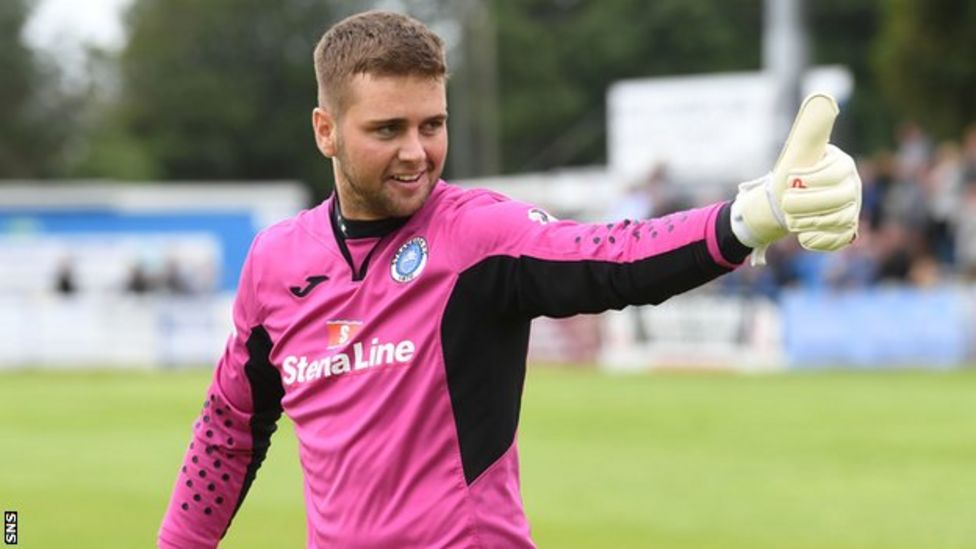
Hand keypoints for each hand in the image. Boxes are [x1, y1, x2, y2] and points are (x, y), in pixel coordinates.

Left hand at [731, 93, 860, 263]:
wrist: (784, 204)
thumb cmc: (792, 174)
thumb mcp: (800, 150)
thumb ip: (813, 128)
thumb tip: (825, 98)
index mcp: (843, 165)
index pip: (835, 173)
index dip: (811, 180)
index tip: (791, 180)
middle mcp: (853, 188)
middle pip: (838, 200)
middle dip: (807, 204)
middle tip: (786, 205)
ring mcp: (852, 211)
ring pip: (839, 220)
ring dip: (810, 222)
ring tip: (790, 219)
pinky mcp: (846, 232)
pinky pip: (839, 239)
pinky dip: (819, 240)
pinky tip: (803, 236)